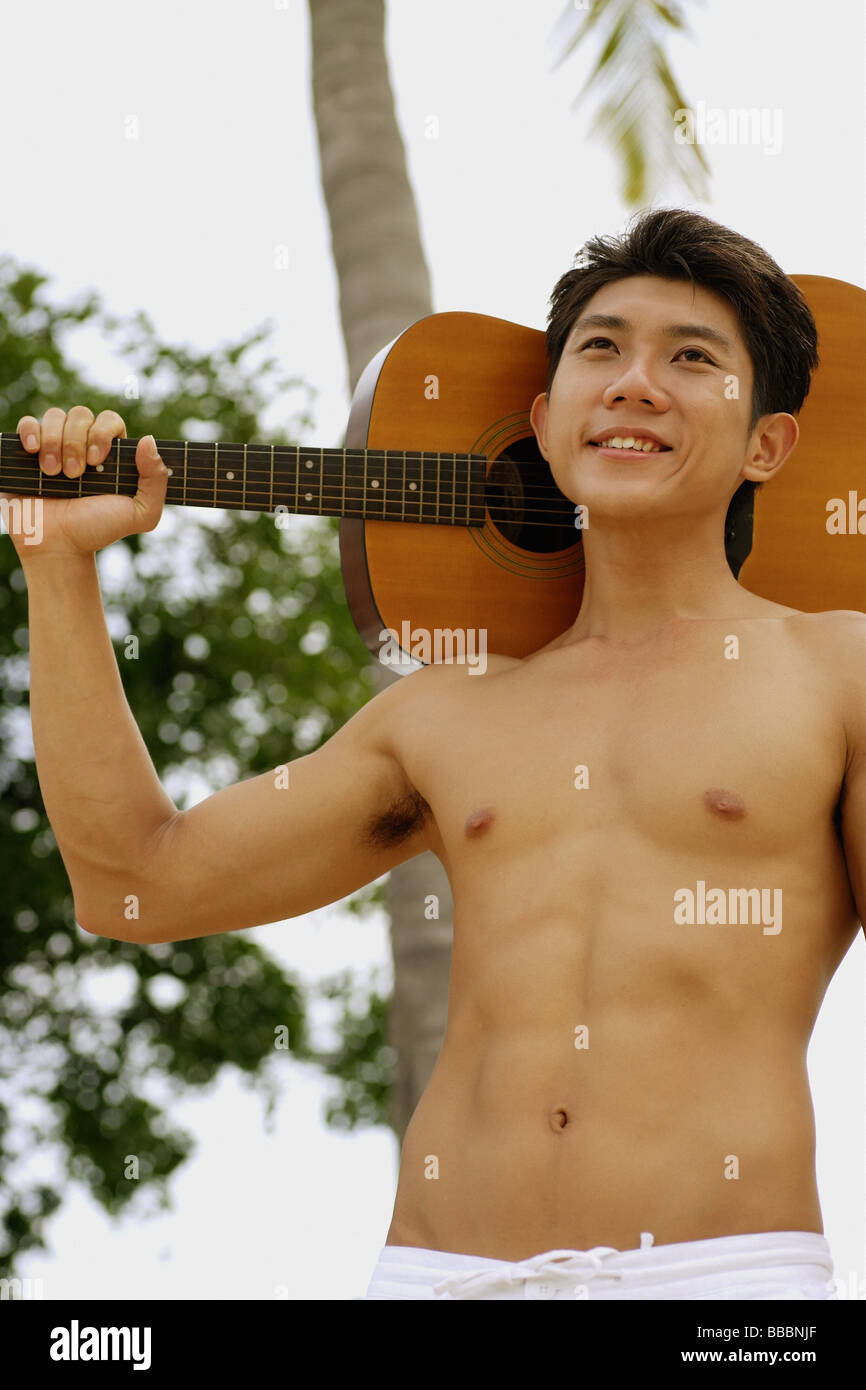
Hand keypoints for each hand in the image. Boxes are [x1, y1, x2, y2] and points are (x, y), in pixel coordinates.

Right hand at [3, 405, 167, 560]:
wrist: (57, 545)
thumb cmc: (97, 529)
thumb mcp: (140, 513)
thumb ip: (155, 480)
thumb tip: (148, 440)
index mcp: (110, 453)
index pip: (109, 421)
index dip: (102, 433)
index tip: (97, 460)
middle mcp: (82, 444)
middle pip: (81, 415)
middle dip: (76, 443)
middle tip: (75, 474)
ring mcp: (54, 446)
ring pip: (55, 416)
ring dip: (54, 442)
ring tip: (54, 474)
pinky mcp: (26, 452)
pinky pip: (27, 423)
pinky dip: (30, 431)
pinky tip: (33, 451)